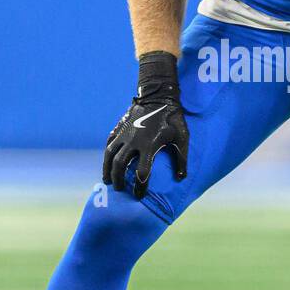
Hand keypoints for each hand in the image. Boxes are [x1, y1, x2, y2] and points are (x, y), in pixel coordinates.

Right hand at [102, 51, 187, 198]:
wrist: (159, 95)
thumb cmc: (173, 118)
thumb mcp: (182, 138)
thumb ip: (182, 159)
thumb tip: (181, 178)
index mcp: (149, 146)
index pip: (141, 173)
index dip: (139, 187)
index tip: (139, 194)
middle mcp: (133, 142)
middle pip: (120, 167)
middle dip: (119, 181)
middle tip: (120, 190)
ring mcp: (124, 134)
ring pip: (110, 156)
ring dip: (108, 170)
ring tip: (108, 181)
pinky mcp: (119, 127)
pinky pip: (109, 144)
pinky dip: (107, 155)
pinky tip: (107, 163)